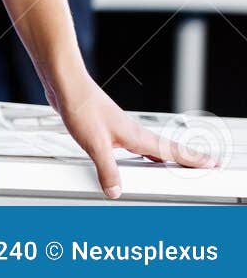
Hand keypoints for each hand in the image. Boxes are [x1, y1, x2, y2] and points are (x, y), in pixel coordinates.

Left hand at [47, 73, 218, 198]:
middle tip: (203, 165)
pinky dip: (142, 152)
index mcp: (137, 136)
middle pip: (166, 149)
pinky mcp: (107, 128)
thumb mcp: (95, 144)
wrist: (66, 85)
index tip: (212, 164)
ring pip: (149, 146)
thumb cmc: (81, 106)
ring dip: (164, 156)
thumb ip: (108, 170)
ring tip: (175, 166)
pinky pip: (133, 144)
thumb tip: (116, 192)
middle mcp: (132, 132)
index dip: (192, 159)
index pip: (172, 151)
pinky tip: (136, 157)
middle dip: (185, 158)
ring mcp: (120, 129)